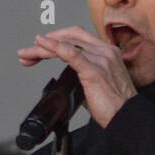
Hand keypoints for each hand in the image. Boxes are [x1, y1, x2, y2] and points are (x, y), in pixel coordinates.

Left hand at [17, 26, 136, 128]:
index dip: (57, 38)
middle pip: (69, 36)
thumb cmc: (115, 106)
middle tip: (27, 52)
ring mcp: (100, 59)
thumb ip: (83, 78)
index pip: (78, 37)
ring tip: (26, 54)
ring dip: (42, 48)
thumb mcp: (98, 86)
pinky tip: (42, 44)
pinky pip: (71, 53)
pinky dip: (54, 46)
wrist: (128, 117)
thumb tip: (67, 81)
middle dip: (46, 42)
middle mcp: (104, 51)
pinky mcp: (94, 70)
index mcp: (107, 52)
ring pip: (66, 44)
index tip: (41, 46)